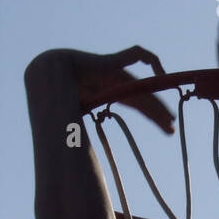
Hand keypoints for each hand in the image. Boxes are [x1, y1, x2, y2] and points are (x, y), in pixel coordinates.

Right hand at [30, 46, 174, 134]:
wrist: (47, 76)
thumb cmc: (55, 101)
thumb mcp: (76, 124)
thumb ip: (83, 140)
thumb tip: (82, 164)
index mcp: (110, 92)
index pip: (138, 103)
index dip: (154, 115)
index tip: (168, 130)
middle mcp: (116, 81)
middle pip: (145, 96)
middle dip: (158, 113)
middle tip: (171, 129)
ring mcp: (116, 69)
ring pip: (145, 83)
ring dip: (157, 100)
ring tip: (170, 117)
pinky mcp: (114, 59)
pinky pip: (139, 54)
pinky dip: (153, 60)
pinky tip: (162, 73)